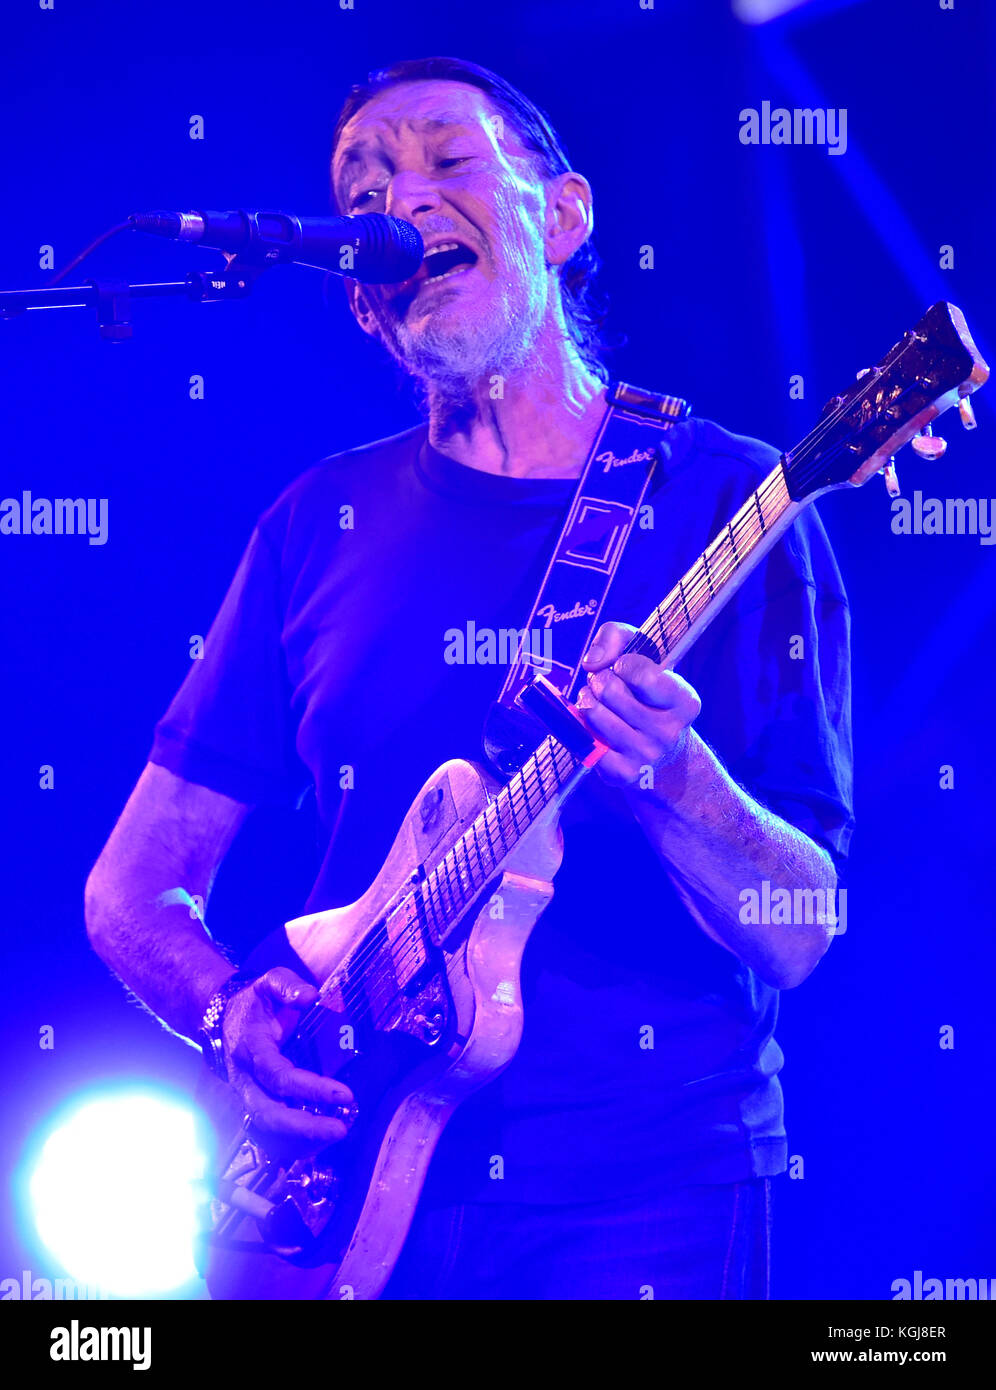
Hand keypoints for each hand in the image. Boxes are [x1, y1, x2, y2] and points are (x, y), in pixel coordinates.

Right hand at [221, 967, 355, 1149]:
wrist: (223, 1018)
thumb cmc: (253, 1003)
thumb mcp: (268, 982)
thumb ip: (287, 986)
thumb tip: (311, 997)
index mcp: (252, 1049)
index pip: (280, 1076)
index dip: (311, 1088)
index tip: (345, 1095)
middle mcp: (246, 1078)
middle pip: (268, 1113)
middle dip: (304, 1127)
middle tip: (340, 1129)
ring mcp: (247, 1094)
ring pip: (266, 1128)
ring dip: (300, 1139)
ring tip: (335, 1134)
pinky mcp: (254, 1103)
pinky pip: (269, 1131)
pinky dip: (293, 1141)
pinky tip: (320, 1141)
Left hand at [576, 621, 701, 789]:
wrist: (660, 755)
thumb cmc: (645, 694)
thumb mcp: (643, 654)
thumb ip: (616, 637)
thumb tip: (592, 663)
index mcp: (684, 701)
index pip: (641, 673)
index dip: (622, 664)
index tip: (623, 668)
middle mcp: (669, 731)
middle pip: (610, 689)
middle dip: (599, 681)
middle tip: (605, 686)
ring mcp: (646, 755)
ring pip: (594, 713)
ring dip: (586, 702)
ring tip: (596, 703)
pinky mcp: (622, 773)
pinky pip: (585, 740)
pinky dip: (581, 728)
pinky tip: (594, 727)